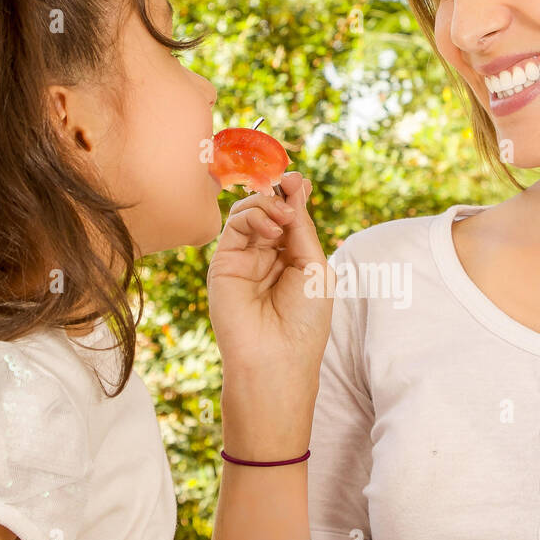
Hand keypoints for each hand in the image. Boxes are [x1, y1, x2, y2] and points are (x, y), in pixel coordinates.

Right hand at [207, 171, 333, 392]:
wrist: (275, 358)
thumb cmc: (304, 321)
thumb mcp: (315, 267)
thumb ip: (303, 227)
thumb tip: (296, 186)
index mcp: (295, 259)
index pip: (291, 216)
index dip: (294, 195)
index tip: (301, 181)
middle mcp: (268, 256)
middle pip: (271, 208)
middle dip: (282, 193)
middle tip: (292, 186)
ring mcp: (245, 258)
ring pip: (250, 211)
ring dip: (269, 204)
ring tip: (283, 219)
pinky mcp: (224, 262)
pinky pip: (234, 225)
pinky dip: (254, 216)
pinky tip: (272, 231)